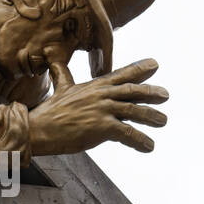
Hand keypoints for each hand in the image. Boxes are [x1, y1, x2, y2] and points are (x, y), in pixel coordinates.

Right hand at [28, 58, 168, 155]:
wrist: (37, 129)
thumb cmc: (49, 112)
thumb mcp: (59, 88)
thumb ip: (61, 74)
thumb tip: (50, 57)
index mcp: (93, 86)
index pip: (120, 75)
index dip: (139, 69)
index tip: (154, 64)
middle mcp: (100, 95)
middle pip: (133, 91)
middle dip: (151, 92)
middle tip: (165, 95)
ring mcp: (102, 110)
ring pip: (135, 111)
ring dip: (151, 117)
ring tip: (162, 121)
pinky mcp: (101, 127)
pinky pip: (128, 134)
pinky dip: (141, 141)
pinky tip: (149, 146)